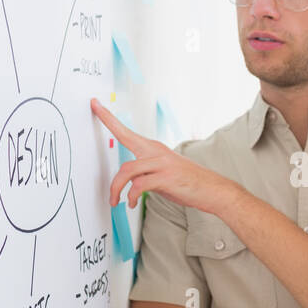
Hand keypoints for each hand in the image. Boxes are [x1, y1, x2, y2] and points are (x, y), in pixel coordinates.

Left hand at [91, 98, 239, 212]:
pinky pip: (139, 185)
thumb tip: (130, 181)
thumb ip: (146, 172)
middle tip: (94, 108)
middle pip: (125, 137)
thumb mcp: (163, 173)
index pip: (126, 131)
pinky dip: (132, 197)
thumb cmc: (188, 183)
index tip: (96, 104)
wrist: (214, 190)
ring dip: (116, 188)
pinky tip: (133, 203)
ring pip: (127, 170)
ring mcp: (162, 163)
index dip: (109, 118)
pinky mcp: (166, 178)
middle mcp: (157, 151)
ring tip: (115, 200)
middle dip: (108, 123)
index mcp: (154, 149)